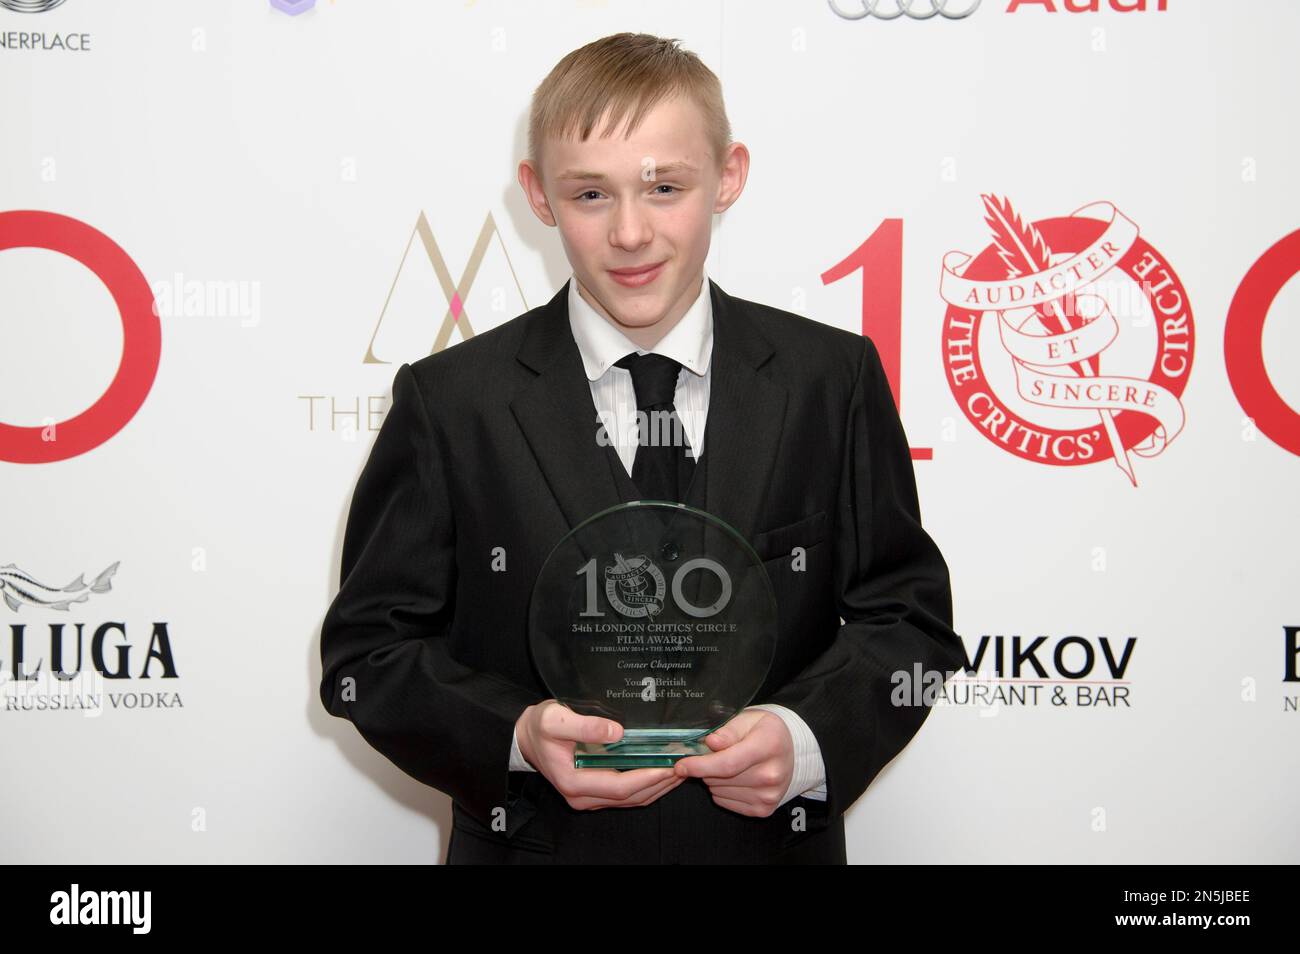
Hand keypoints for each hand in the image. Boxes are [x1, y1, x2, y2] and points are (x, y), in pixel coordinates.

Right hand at [515, 700, 684, 810]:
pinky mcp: (595, 791)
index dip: (646, 778)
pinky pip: (626, 794)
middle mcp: (583, 796)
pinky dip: (647, 784)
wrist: (526, 737)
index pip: (619, 787)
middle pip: (630, 797)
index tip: (669, 766)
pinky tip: (661, 770)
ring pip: (631, 799)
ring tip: (680, 768)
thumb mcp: (555, 720)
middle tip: (685, 765)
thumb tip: (616, 732)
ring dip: (658, 786)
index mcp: (573, 783)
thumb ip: (584, 726)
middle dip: (660, 783)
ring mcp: (589, 797)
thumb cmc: (539, 727)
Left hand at [671, 708, 793, 816]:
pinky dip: (721, 791)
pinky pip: (725, 802)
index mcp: (768, 746)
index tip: (681, 765)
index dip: (700, 766)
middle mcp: (771, 774)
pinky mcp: (763, 809)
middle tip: (714, 754)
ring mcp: (769, 795)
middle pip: (720, 778)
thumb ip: (728, 730)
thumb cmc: (764, 731)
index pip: (727, 763)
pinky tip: (735, 778)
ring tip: (729, 765)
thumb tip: (711, 742)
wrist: (790, 751)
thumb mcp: (747, 719)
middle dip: (706, 767)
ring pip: (719, 791)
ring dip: (714, 779)